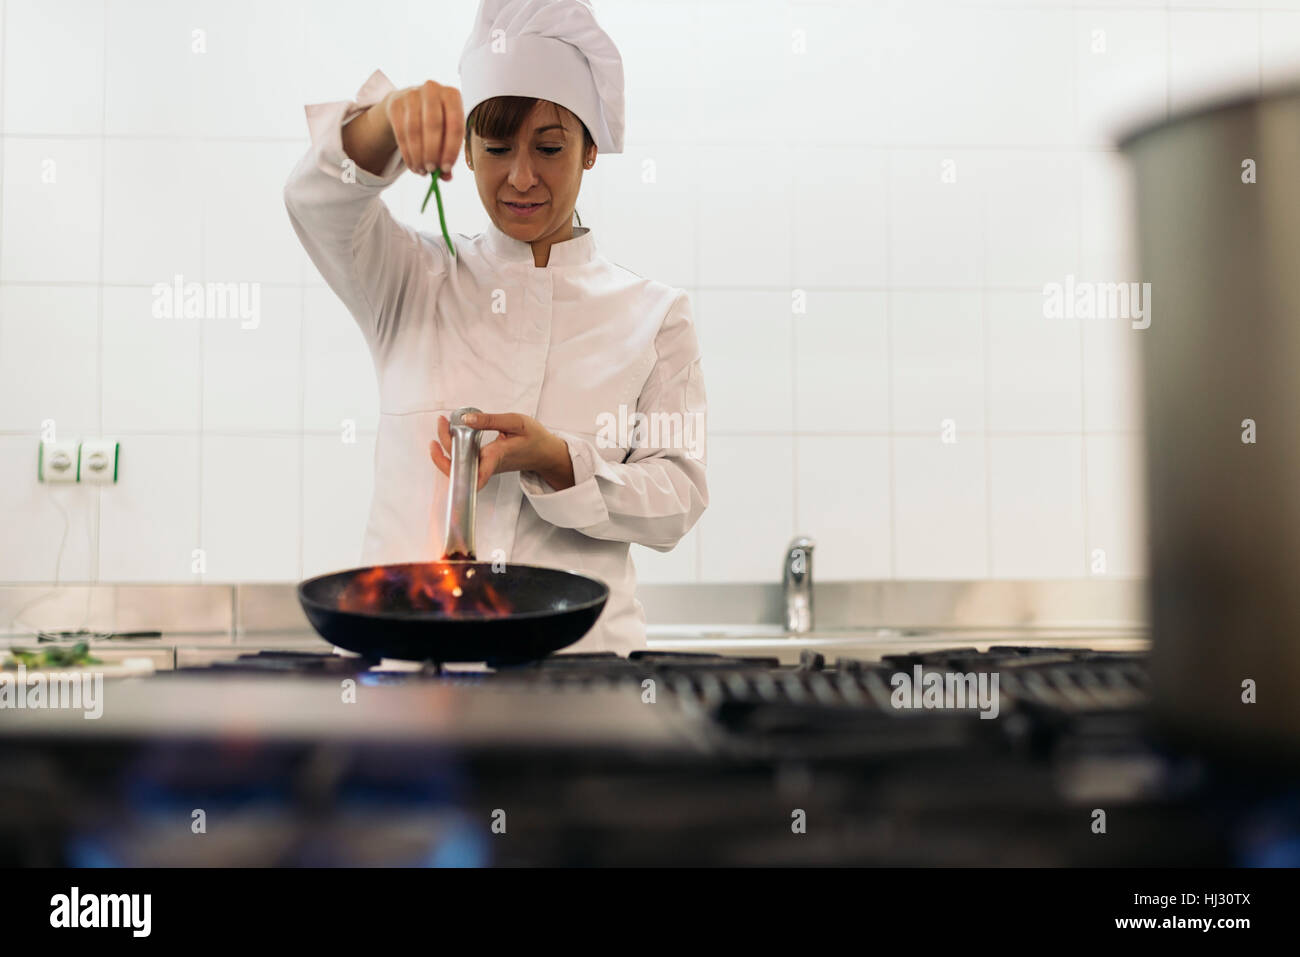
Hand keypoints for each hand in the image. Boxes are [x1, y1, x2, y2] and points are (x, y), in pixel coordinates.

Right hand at [384, 80, 463, 178]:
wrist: (410, 103)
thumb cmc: (437, 122)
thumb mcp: (447, 134)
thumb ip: (448, 155)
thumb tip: (446, 177)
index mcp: (453, 95)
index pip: (455, 125)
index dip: (451, 149)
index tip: (447, 169)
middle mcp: (432, 90)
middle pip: (433, 125)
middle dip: (432, 152)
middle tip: (432, 170)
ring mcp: (412, 94)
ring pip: (414, 130)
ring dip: (418, 155)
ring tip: (422, 171)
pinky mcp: (396, 103)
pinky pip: (401, 132)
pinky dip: (407, 152)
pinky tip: (413, 165)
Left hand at [430, 412, 574, 492]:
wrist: (544, 453)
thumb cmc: (534, 438)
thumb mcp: (515, 422)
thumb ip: (490, 420)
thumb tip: (466, 420)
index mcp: (496, 456)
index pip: (475, 475)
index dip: (455, 471)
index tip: (439, 448)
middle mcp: (488, 465)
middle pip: (457, 466)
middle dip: (441, 447)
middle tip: (442, 421)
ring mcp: (485, 466)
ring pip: (458, 464)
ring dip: (445, 446)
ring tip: (444, 423)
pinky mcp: (484, 463)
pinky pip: (464, 459)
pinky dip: (454, 446)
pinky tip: (453, 431)